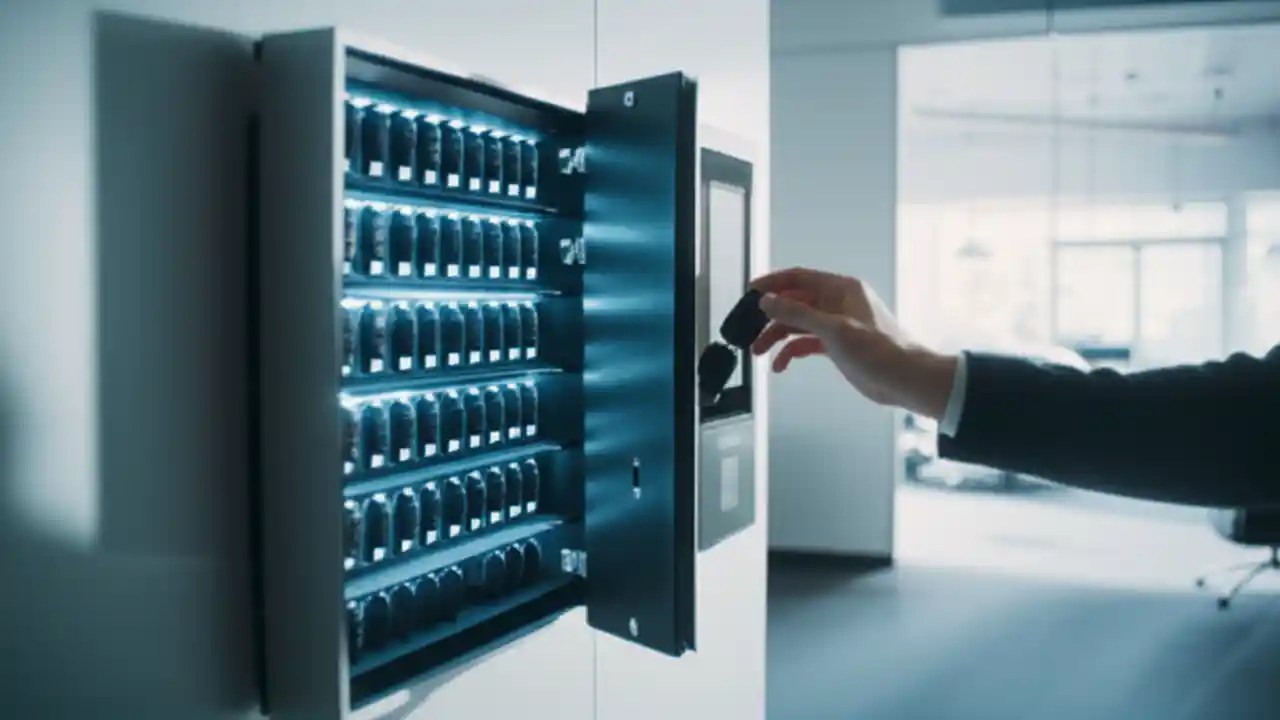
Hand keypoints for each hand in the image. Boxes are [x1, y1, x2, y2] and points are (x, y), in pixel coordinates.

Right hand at [750, 268, 955, 419]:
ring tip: (759, 352)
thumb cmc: (878, 350)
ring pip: (798, 324)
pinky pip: (807, 343)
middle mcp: (837, 302)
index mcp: (840, 289)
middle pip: (794, 302)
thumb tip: (767, 302)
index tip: (750, 293)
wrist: (905, 378)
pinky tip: (780, 365)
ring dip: (777, 337)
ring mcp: (837, 324)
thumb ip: (797, 314)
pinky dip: (792, 352)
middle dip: (771, 316)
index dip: (772, 283)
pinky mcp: (837, 345)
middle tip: (749, 330)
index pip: (798, 277)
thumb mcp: (833, 329)